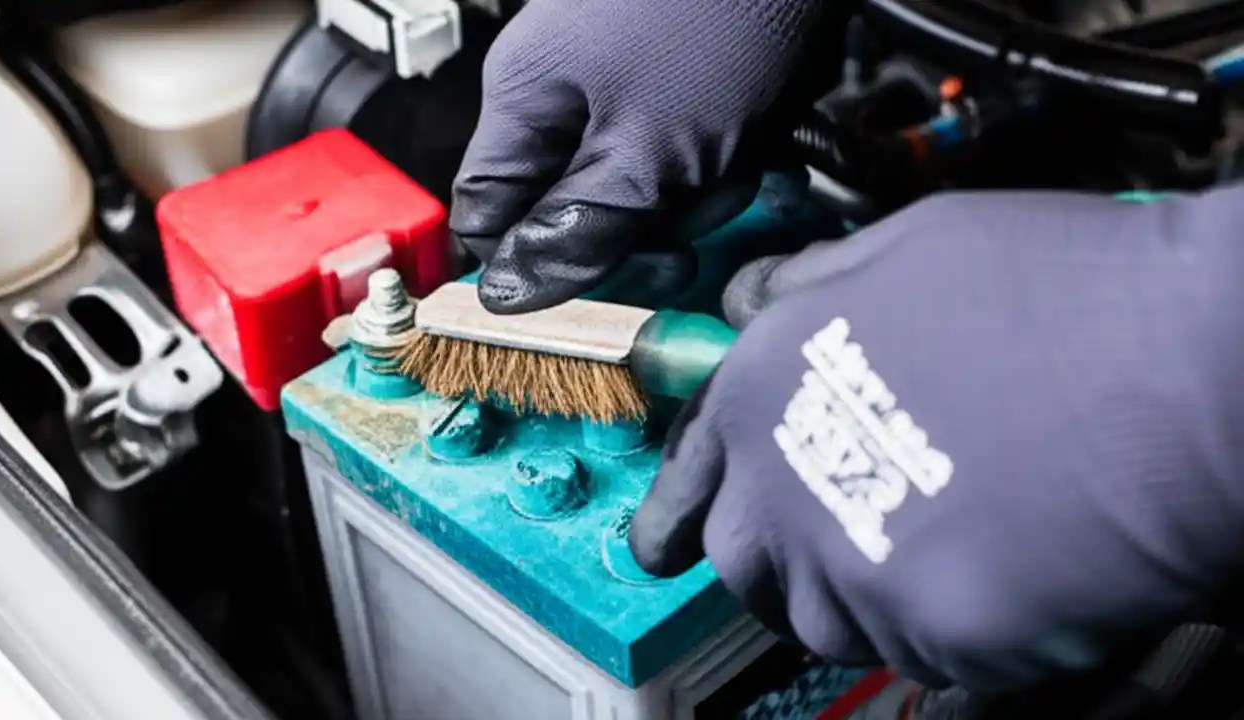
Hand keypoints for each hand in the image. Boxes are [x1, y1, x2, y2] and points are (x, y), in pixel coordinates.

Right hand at [451, 0, 824, 313]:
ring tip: (737, 158)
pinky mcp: (676, 76)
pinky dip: (722, 157)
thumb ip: (577, 230)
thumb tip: (508, 294)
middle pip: (572, 209)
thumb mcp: (644, 152)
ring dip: (697, 193)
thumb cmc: (720, 18)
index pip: (487, 214)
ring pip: (638, 185)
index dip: (532, 266)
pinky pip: (683, 149)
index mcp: (527, 100)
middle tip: (687, 225)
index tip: (594, 292)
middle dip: (639, 229)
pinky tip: (756, 137)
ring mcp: (620, 79)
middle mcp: (562, 88)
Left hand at [629, 188, 1243, 690]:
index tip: (665, 545)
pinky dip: (949, 631)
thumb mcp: (904, 247)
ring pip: (823, 623)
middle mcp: (785, 488)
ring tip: (938, 550)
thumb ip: (808, 289)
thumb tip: (750, 304)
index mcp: (763, 390)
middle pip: (744, 565)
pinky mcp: (938, 635)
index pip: (684, 477)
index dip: (676, 513)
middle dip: (779, 564)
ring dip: (864, 600)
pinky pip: (919, 656)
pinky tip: (1003, 572)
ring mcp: (857, 571)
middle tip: (834, 548)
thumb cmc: (1059, 287)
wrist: (1184, 358)